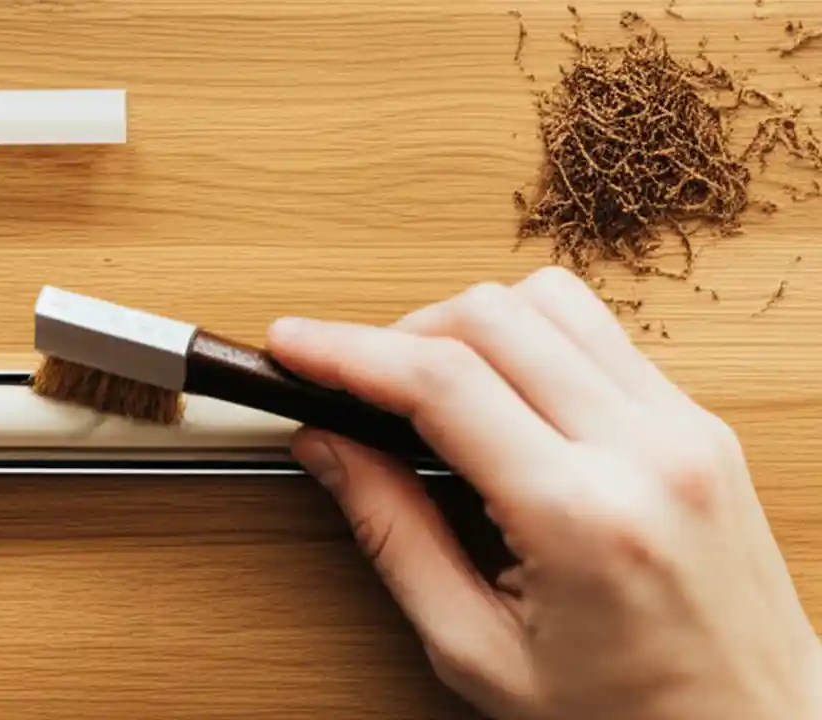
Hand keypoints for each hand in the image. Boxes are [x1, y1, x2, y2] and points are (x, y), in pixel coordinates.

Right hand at [267, 266, 821, 719]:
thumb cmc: (626, 717)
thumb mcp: (478, 649)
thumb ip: (394, 535)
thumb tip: (330, 448)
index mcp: (585, 517)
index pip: (443, 382)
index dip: (349, 351)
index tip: (294, 346)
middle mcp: (648, 450)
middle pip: (493, 315)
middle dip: (400, 332)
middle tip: (355, 380)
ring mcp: (684, 426)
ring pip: (549, 298)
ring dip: (468, 323)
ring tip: (429, 383)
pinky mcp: (699, 422)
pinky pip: (598, 331)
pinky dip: (528, 338)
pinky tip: (501, 390)